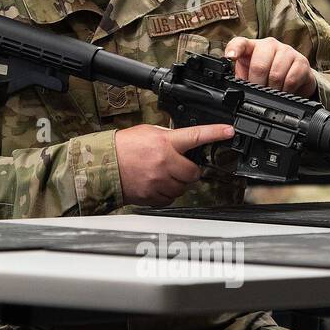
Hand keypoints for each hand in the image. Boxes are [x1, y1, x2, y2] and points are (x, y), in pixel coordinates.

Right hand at [116, 123, 234, 206]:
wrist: (101, 165)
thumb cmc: (122, 147)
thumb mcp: (147, 132)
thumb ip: (168, 137)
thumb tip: (184, 141)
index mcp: (164, 143)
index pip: (195, 136)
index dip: (215, 133)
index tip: (229, 131)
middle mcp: (164, 162)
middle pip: (193, 172)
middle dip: (189, 169)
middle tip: (177, 165)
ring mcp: (159, 181)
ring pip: (183, 187)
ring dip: (177, 182)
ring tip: (161, 174)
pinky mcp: (153, 196)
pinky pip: (170, 198)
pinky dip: (166, 193)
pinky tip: (155, 184)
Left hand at [223, 36, 315, 96]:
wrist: (295, 78)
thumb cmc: (267, 76)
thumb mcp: (250, 76)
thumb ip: (241, 78)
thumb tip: (234, 89)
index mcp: (251, 47)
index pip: (239, 43)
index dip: (234, 49)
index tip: (230, 57)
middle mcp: (269, 45)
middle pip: (259, 65)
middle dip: (257, 84)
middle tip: (259, 91)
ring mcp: (286, 51)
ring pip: (276, 74)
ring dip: (273, 89)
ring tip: (272, 92)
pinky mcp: (301, 61)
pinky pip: (291, 79)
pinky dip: (286, 90)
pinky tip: (284, 90)